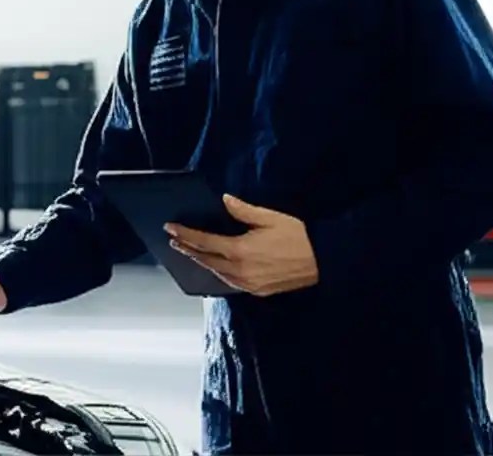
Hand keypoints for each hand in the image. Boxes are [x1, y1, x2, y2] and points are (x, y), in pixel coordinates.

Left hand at [166, 194, 318, 296]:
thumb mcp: (270, 217)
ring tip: (190, 252)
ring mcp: (247, 283)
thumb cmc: (297, 236)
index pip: (204, 242)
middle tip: (173, 241)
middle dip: (188, 249)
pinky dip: (218, 272)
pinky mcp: (256, 291)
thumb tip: (223, 200)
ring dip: (201, 262)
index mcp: (240, 250)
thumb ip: (243, 210)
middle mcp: (239, 270)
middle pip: (205, 260)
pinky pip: (230, 282)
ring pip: (216, 273)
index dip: (185, 235)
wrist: (321, 261)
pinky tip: (214, 266)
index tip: (170, 228)